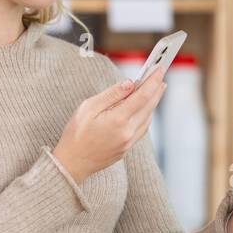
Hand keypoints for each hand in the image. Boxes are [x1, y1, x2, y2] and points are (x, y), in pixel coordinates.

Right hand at [51, 74, 165, 184]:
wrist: (72, 164)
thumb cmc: (76, 134)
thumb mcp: (88, 108)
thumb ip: (111, 94)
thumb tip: (130, 84)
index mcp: (118, 119)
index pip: (143, 96)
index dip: (153, 81)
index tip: (159, 69)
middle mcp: (128, 132)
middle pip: (149, 106)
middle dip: (157, 89)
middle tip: (161, 75)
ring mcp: (128, 142)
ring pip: (147, 118)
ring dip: (153, 102)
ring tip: (156, 89)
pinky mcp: (126, 148)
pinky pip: (142, 129)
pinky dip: (146, 116)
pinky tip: (145, 109)